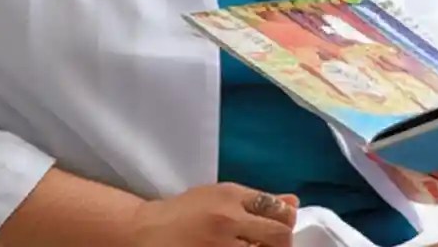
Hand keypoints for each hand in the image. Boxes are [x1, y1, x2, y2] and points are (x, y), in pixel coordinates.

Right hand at [131, 184, 298, 246]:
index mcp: (231, 197)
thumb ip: (257, 200)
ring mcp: (219, 246)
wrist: (144, 232)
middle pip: (279, 236)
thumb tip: (293, 202)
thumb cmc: (185, 213)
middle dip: (283, 242)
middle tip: (272, 245)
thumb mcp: (220, 195)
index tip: (282, 226)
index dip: (286, 220)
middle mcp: (227, 221)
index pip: (278, 209)